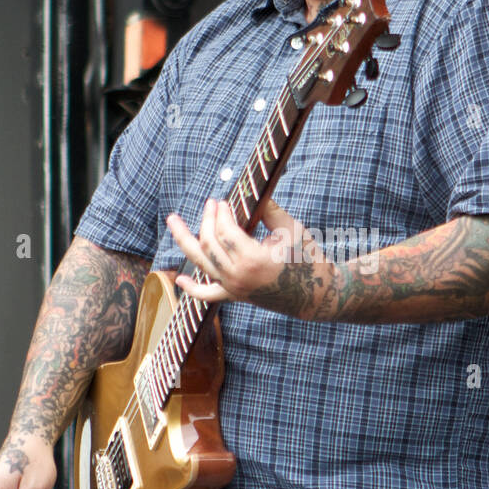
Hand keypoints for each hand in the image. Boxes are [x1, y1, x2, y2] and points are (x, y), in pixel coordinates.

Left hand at [166, 197, 335, 316]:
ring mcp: (234, 288)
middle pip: (210, 243)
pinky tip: (179, 278)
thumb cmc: (306, 257)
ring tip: (173, 221)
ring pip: (201, 263)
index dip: (221, 213)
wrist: (315, 294)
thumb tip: (252, 191)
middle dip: (207, 220)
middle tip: (211, 204)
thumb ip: (269, 210)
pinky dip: (192, 289)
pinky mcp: (235, 296)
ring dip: (184, 240)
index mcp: (253, 260)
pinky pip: (208, 296)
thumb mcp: (290, 228)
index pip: (225, 232)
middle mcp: (238, 276)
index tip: (222, 201)